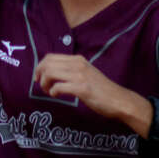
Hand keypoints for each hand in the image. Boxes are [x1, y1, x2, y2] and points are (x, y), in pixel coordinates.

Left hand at [33, 54, 151, 133]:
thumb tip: (50, 73)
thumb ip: (71, 70)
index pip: (50, 57)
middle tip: (41, 85)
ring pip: (50, 73)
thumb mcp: (86, 73)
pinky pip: (58, 87)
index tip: (39, 77)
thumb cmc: (101, 89)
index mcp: (78, 60)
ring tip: (49, 91)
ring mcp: (80, 76)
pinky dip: (53, 92)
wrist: (119, 100)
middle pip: (47, 64)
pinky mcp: (82, 89)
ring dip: (45, 84)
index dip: (40, 66)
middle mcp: (78, 64)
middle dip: (39, 75)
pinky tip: (57, 96)